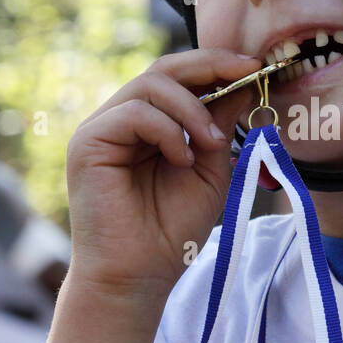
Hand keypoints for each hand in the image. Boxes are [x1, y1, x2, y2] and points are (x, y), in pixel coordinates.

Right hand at [66, 48, 262, 299]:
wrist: (138, 277)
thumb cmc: (170, 231)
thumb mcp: (208, 170)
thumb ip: (218, 126)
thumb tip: (242, 83)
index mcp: (147, 125)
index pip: (178, 78)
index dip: (215, 65)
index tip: (255, 66)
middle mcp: (120, 120)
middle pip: (162, 68)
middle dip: (210, 65)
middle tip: (247, 71)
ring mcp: (100, 129)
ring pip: (150, 85)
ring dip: (192, 108)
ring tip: (213, 143)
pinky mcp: (87, 143)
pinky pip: (134, 113)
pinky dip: (167, 130)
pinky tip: (181, 158)